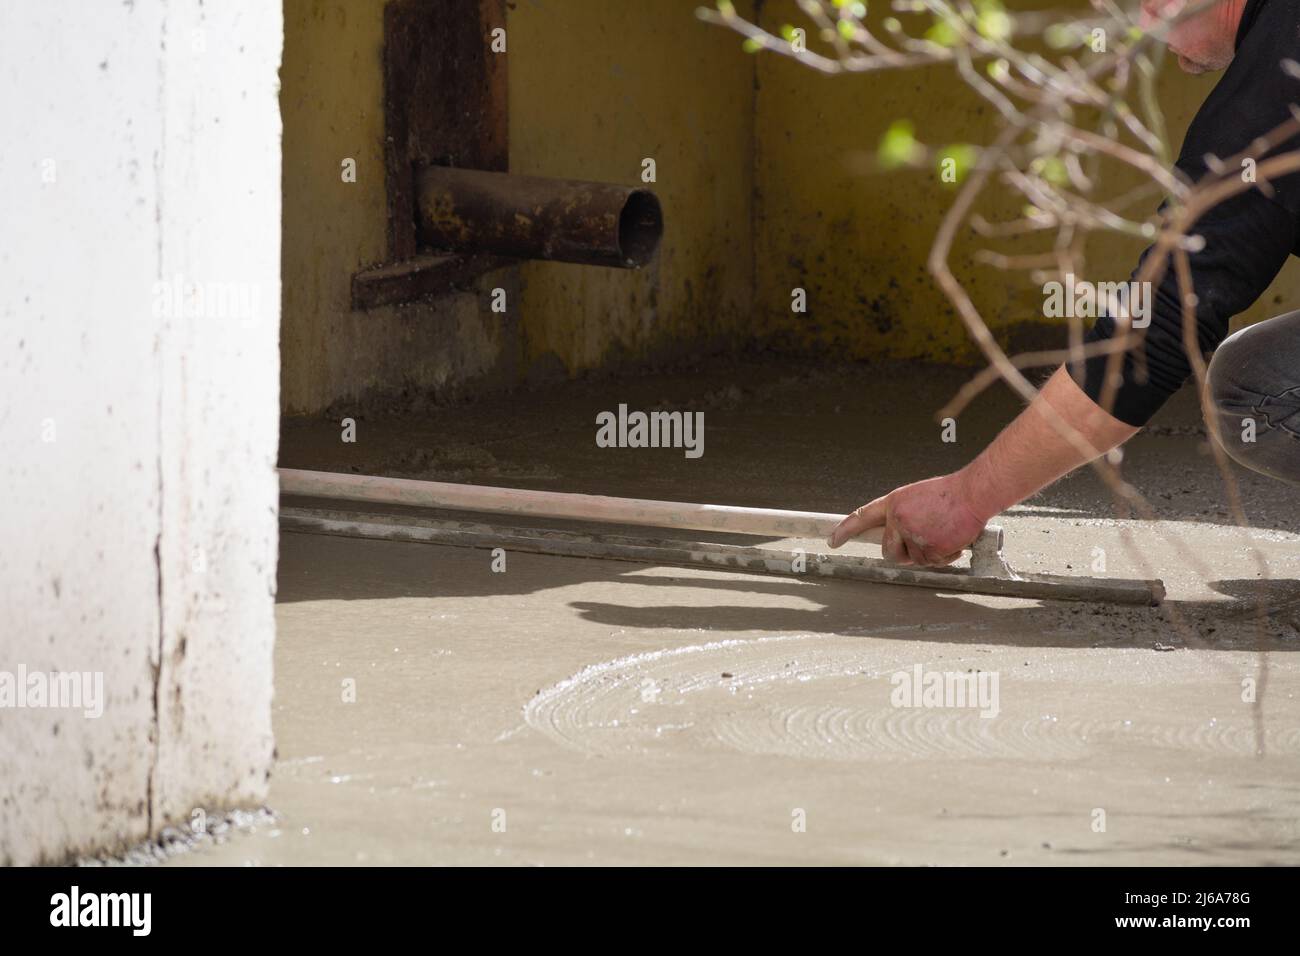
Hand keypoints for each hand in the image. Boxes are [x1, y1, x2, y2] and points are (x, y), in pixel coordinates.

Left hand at [826, 473, 987, 566]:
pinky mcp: (929, 548)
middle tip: (919, 549)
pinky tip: (953, 540)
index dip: (845, 530)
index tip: (833, 540)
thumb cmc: (951, 495)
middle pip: (888, 551)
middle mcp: (898, 519)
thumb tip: (901, 538)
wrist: (973, 493)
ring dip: (929, 554)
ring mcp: (912, 535)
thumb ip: (904, 516)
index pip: (862, 518)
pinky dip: (945, 557)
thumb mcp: (918, 498)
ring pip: (914, 560)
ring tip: (944, 534)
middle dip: (901, 555)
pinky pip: (933, 563)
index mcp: (894, 503)